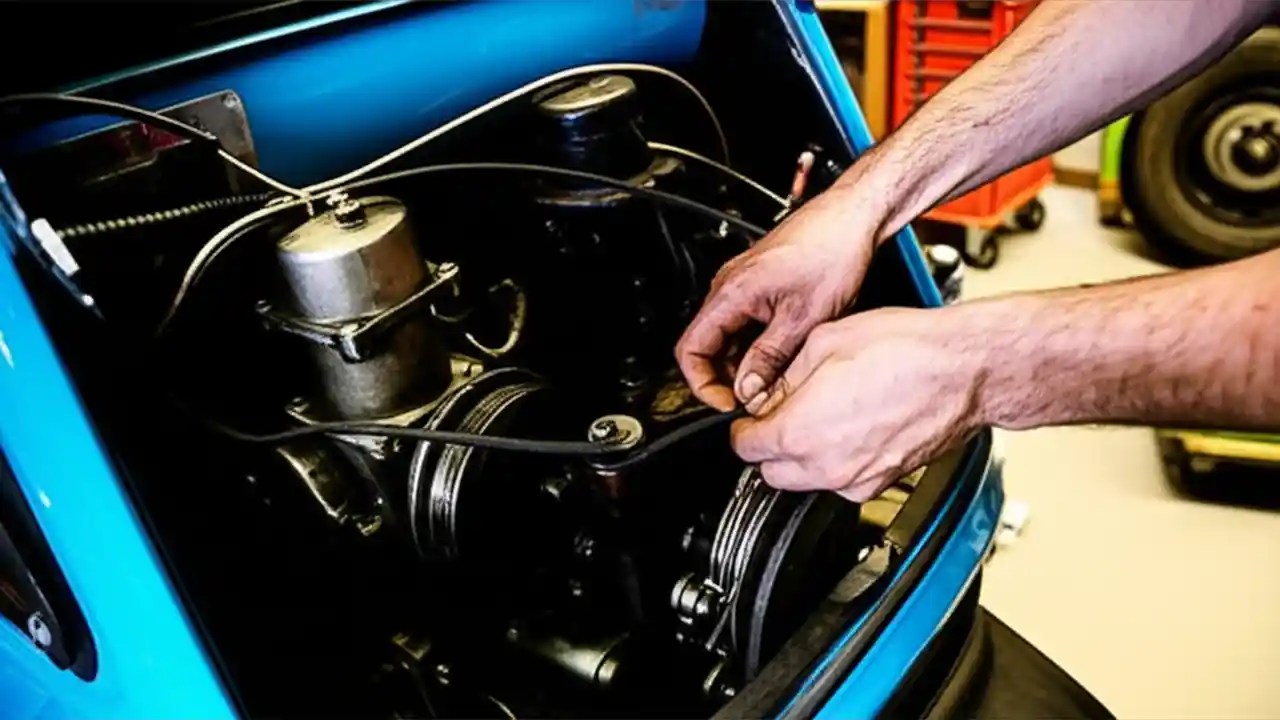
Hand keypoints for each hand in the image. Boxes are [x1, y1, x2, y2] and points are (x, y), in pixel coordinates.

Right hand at [676, 191, 881, 411]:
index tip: (727, 403)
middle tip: (753, 399)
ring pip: (726, 338)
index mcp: (731, 292)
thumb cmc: (832, 250)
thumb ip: (770, 358)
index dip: (703, 384)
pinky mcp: (758, 286)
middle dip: (725, 378)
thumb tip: (748, 390)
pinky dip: (756, 347)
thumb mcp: (803, 318)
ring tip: (772, 380)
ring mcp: (742, 286)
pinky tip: (781, 357)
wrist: (852, 218)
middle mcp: (729, 287)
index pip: (691, 350)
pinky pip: (743, 325)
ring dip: (743, 364)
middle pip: (705, 347)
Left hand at [729, 306, 986, 501]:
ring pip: (807, 481)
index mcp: (800, 433)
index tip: (752, 413)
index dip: (744, 425)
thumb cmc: (906, 349)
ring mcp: (857, 481)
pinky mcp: (883, 482)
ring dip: (803, 456)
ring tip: (825, 414)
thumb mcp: (824, 343)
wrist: (964, 369)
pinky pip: (842, 481)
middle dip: (770, 444)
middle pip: (771, 472)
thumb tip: (766, 395)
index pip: (744, 446)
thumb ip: (784, 378)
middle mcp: (826, 467)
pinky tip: (853, 426)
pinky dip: (837, 461)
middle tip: (785, 411)